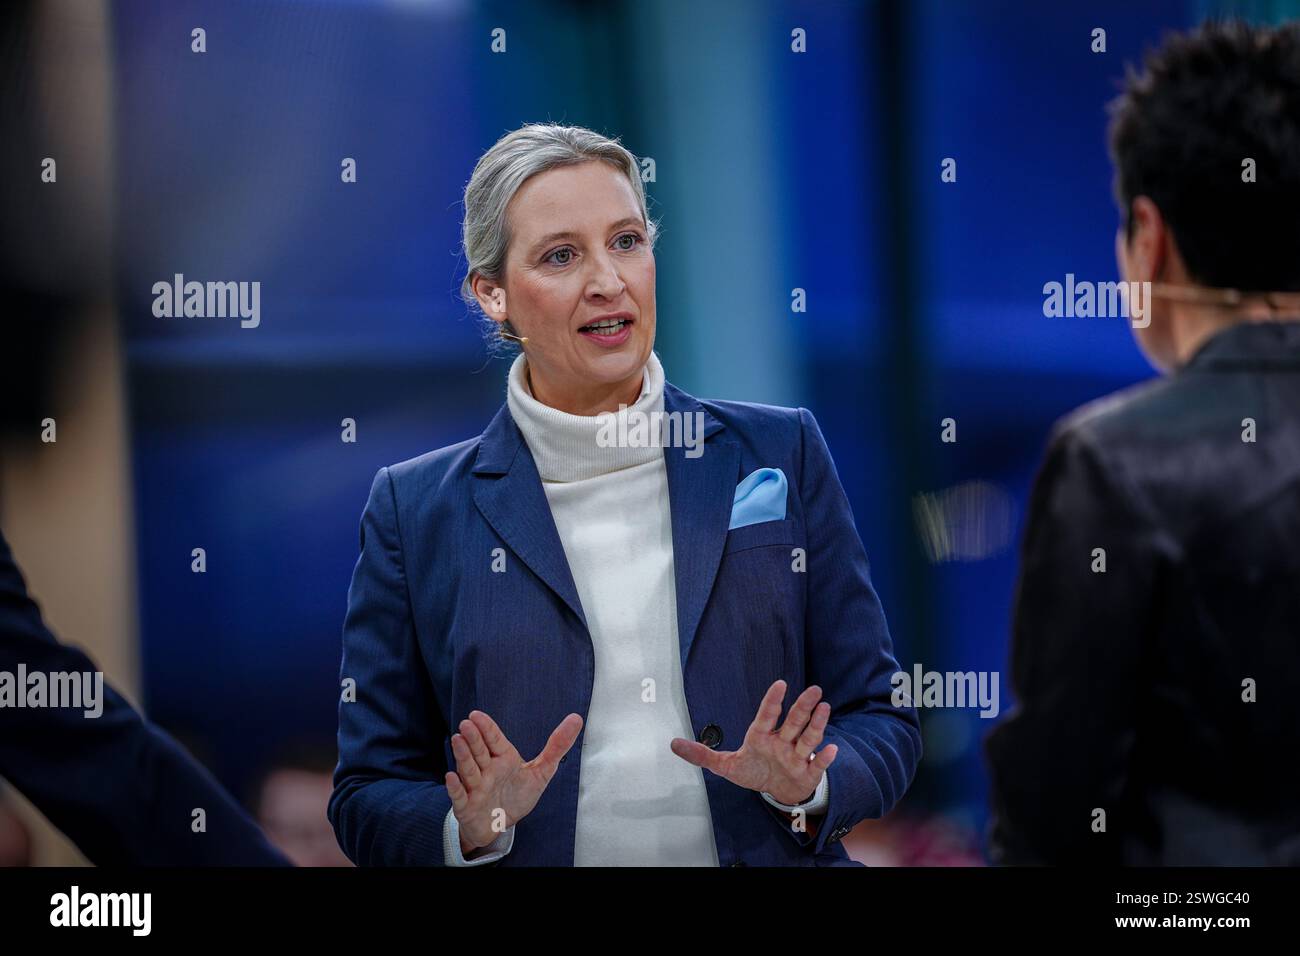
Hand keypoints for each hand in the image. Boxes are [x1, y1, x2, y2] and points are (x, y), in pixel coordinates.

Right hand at [446, 710, 582, 854]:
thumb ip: (557, 747)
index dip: (486, 728)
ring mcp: (475, 787)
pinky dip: (455, 787)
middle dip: (473, 738)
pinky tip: (451, 777)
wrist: (499, 825)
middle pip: (479, 751)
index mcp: (503, 759)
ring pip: (468, 769)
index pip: (494, 739)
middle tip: (466, 723)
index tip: (477, 715)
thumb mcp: (541, 772)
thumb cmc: (517, 796)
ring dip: (462, 755)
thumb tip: (576, 719)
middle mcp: (486, 770)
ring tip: (457, 740)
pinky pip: (460, 796)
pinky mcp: (467, 806)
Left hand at [669, 679, 836, 805]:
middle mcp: (782, 742)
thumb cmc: (752, 771)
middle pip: (793, 722)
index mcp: (761, 736)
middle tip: (815, 690)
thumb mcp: (725, 766)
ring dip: (817, 724)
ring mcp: (797, 757)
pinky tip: (831, 751)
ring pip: (808, 738)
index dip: (772, 701)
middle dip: (803, 707)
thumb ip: (701, 755)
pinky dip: (825, 759)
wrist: (776, 791)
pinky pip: (818, 765)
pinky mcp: (808, 773)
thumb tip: (672, 744)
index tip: (780, 684)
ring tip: (824, 708)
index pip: (767, 716)